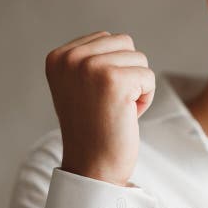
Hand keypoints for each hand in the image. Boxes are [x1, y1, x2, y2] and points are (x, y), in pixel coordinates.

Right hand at [44, 31, 154, 185]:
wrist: (92, 167)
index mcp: (58, 57)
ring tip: (117, 110)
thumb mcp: (80, 87)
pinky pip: (149, 77)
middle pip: (125, 44)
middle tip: (110, 105)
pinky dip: (145, 99)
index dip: (113, 70)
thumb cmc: (93, 131)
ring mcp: (90, 68)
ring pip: (139, 59)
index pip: (107, 39)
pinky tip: (126, 116)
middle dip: (128, 75)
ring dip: (137, 87)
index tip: (97, 98)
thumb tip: (117, 40)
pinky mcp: (114, 80)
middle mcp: (70, 58)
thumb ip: (90, 60)